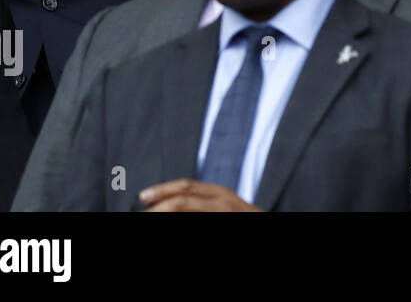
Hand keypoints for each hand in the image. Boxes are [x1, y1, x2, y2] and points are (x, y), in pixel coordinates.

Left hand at [138, 179, 260, 211]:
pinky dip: (179, 221)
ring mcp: (225, 213)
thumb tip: (172, 203)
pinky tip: (169, 222)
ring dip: (164, 212)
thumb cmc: (242, 217)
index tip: (143, 195)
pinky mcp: (224, 222)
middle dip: (160, 200)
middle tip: (141, 207)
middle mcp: (223, 201)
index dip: (163, 189)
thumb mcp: (225, 207)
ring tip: (150, 215)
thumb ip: (204, 203)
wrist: (270, 224)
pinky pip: (196, 221)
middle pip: (184, 196)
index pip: (187, 186)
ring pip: (186, 208)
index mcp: (220, 194)